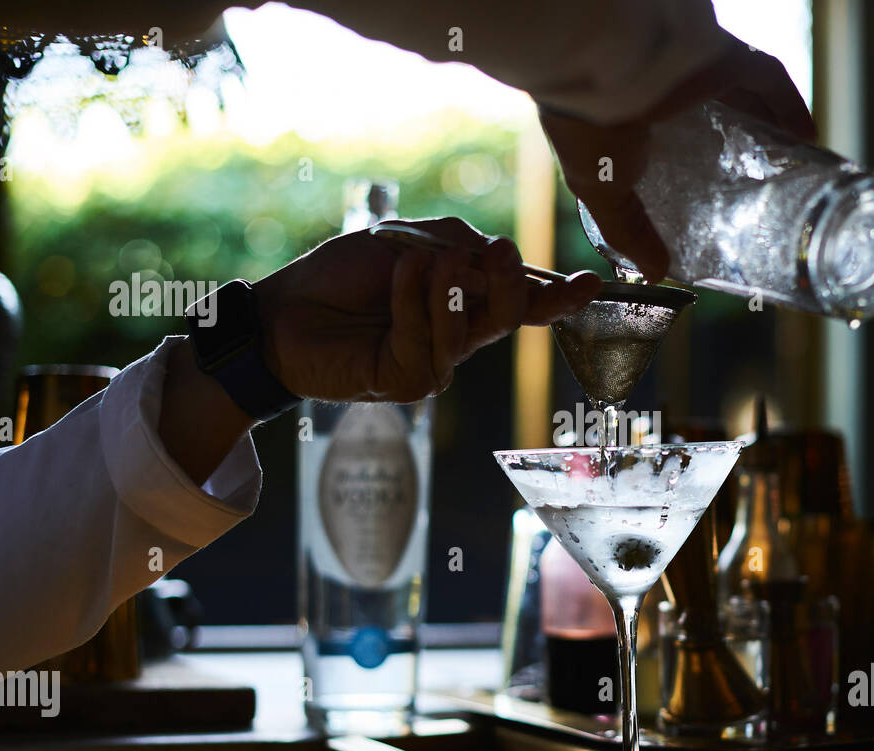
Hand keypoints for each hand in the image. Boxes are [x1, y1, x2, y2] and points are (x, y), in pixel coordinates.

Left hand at [160, 218, 600, 483]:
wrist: (282, 311)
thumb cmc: (341, 277)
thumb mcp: (405, 242)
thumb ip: (454, 244)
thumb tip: (495, 257)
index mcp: (462, 302)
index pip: (521, 302)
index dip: (558, 296)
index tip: (591, 284)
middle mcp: (456, 337)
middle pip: (510, 316)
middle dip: (515, 286)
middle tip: (501, 253)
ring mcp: (433, 365)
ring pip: (473, 331)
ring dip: (451, 287)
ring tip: (422, 260)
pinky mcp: (405, 385)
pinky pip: (429, 344)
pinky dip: (416, 302)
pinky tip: (400, 278)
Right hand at [540, 30, 814, 282]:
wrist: (603, 65)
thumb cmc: (592, 128)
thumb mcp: (600, 189)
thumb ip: (628, 231)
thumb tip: (654, 272)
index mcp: (626, 119)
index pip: (663, 144)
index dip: (687, 170)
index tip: (705, 202)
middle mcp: (663, 93)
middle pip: (709, 120)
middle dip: (732, 150)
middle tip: (750, 184)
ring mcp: (696, 73)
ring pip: (743, 99)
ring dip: (766, 128)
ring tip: (784, 162)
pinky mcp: (723, 55)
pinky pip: (767, 77)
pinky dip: (789, 104)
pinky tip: (807, 135)